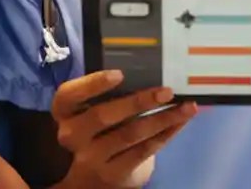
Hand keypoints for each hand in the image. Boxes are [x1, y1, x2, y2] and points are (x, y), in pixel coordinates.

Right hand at [52, 70, 195, 188]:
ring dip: (162, 118)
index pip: (69, 95)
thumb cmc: (96, 131)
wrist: (90, 177)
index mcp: (64, 112)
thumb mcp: (90, 110)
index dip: (93, 84)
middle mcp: (72, 135)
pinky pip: (144, 151)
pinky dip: (165, 134)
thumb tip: (147, 72)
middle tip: (166, 91)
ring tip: (186, 107)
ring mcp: (91, 157)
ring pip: (130, 134)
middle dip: (138, 102)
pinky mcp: (114, 173)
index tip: (120, 74)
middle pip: (103, 115)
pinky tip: (180, 122)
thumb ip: (106, 94)